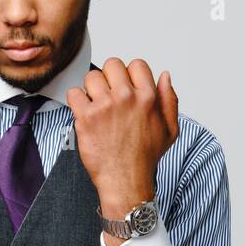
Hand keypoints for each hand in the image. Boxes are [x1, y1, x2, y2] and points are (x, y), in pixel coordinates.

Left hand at [66, 57, 178, 214]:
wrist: (126, 180)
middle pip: (112, 64)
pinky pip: (74, 93)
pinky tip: (84, 113)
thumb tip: (164, 76)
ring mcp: (105, 106)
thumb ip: (169, 99)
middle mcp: (126, 97)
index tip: (125, 87)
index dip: (129, 74)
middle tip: (108, 95)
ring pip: (91, 77)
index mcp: (148, 97)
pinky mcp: (86, 117)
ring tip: (96, 106)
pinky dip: (76, 101)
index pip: (136, 64)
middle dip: (108, 78)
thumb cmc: (145, 157)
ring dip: (91, 89)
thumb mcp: (170, 129)